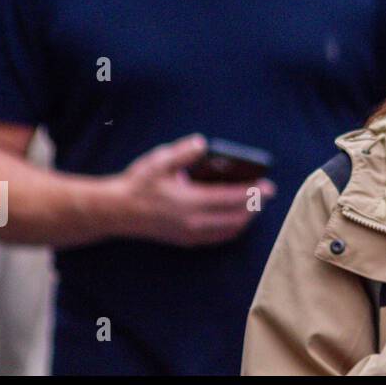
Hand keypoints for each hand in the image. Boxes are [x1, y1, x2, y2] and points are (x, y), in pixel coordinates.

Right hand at [114, 134, 275, 246]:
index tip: (268, 186)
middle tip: (267, 193)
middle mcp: (192, 222)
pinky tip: (238, 217)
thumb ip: (183, 152)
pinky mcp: (186, 241)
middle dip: (255, 206)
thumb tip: (203, 143)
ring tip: (256, 203)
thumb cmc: (138, 183)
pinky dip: (233, 228)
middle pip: (236, 218)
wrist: (116, 211)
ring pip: (229, 231)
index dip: (252, 193)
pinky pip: (219, 238)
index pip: (230, 199)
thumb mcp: (159, 161)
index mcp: (188, 202)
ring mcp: (190, 234)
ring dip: (246, 218)